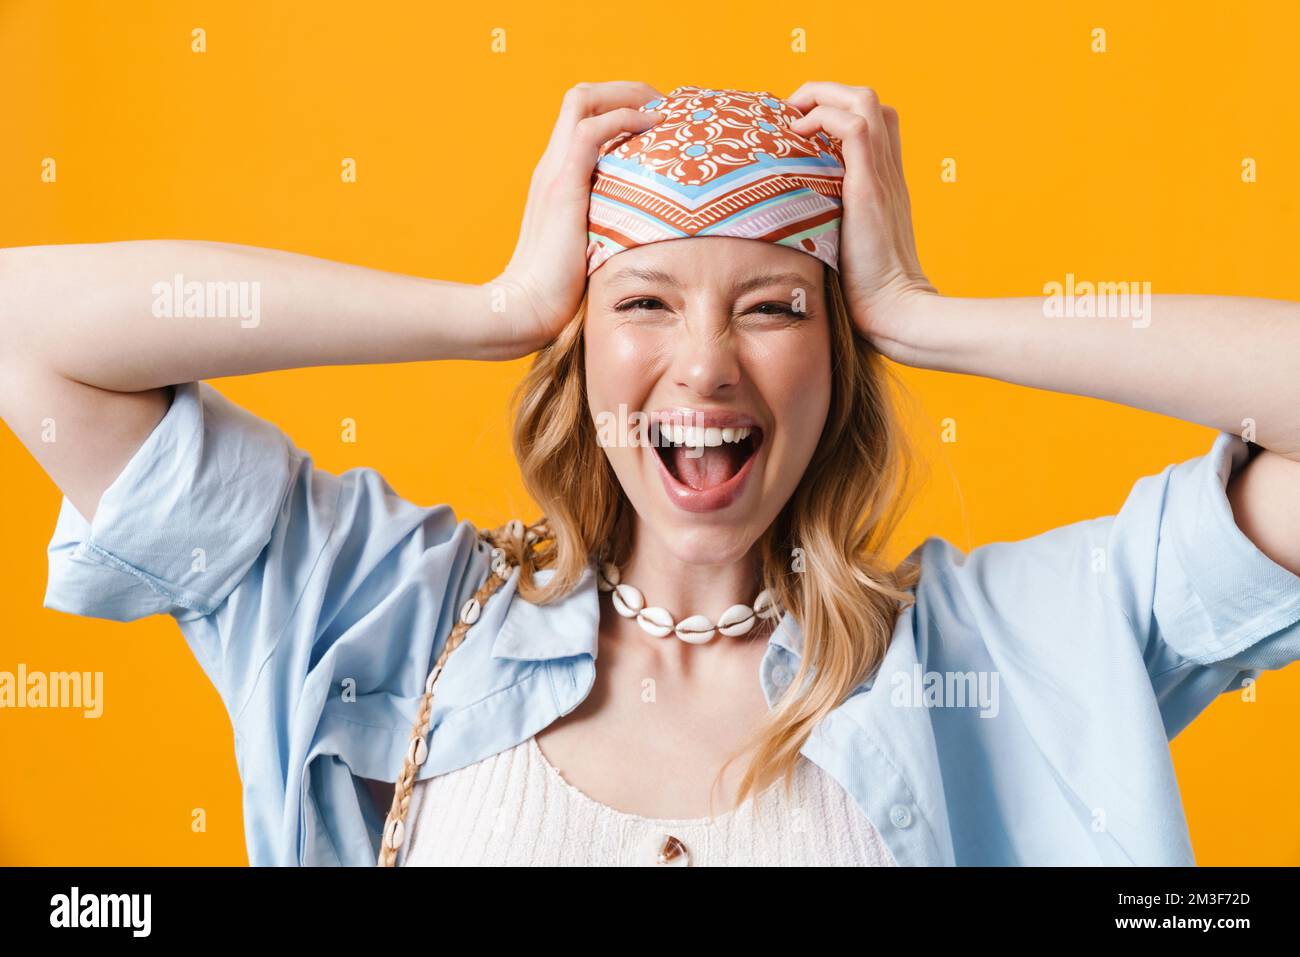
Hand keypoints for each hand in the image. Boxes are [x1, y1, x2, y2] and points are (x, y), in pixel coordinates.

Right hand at [491, 81, 663, 356]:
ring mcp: (553, 173)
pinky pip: (589, 131)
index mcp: (557, 180)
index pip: (583, 118)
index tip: (659, 122)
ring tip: (663, 110)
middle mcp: (551, 167)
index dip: (620, 108)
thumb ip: (610, 233)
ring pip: (583, 101)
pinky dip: (622, 118)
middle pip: (581, 97)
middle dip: (627, 91)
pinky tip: (652, 127)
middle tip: (665, 107)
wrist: (522, 312)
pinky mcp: (562, 188)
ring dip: (628, 96)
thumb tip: (652, 242)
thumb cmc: (558, 296)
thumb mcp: (590, 252)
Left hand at [785, 82, 936, 349]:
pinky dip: (825, 117)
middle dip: (824, 94)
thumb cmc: (865, 293)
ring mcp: (882, 175)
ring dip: (822, 96)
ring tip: (792, 117)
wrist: (893, 311)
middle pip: (868, 100)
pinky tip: (800, 136)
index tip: (799, 129)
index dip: (836, 112)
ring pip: (863, 100)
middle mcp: (887, 171)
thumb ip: (830, 227)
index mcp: (884, 182)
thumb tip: (787, 232)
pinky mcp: (870, 186)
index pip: (872, 122)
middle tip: (790, 114)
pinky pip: (855, 126)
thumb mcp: (846, 248)